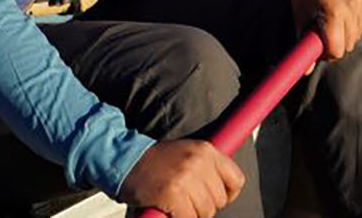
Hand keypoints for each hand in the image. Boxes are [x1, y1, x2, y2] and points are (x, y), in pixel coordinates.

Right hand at [118, 139, 243, 217]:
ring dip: (191, 214)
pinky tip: (168, 209)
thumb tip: (225, 192)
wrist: (125, 159)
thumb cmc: (155, 161)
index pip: (236, 179)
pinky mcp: (173, 194)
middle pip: (219, 200)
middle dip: (205, 206)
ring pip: (205, 212)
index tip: (215, 197)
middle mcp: (198, 162)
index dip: (228, 194)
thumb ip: (207, 167)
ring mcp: (186, 178)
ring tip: (176, 203)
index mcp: (206, 150)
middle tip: (187, 200)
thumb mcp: (187, 153)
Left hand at [284, 0, 361, 62]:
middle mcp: (350, 6)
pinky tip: (339, 10)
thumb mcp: (299, 16)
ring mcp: (361, 0)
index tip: (316, 45)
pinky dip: (352, 22)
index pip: (336, 51)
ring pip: (356, 34)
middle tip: (320, 31)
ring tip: (328, 17)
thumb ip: (304, 45)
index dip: (325, 52)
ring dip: (344, 34)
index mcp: (332, 13)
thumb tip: (306, 72)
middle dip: (334, 44)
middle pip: (347, 45)